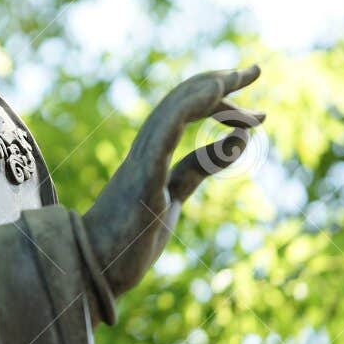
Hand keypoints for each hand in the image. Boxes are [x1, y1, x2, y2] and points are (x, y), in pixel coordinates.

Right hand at [84, 66, 264, 297]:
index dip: (217, 103)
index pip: (183, 117)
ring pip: (173, 110)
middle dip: (218, 83)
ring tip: (242, 76)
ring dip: (209, 88)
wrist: (89, 273)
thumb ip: (196, 171)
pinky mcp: (142, 179)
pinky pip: (166, 133)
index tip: (255, 107)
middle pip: (180, 104)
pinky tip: (216, 92)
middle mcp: (142, 154)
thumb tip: (237, 143)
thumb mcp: (172, 200)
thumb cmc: (125, 244)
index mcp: (147, 160)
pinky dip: (189, 106)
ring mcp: (140, 164)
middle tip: (254, 70)